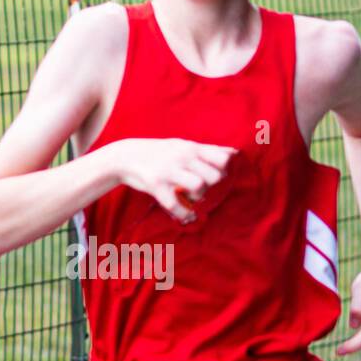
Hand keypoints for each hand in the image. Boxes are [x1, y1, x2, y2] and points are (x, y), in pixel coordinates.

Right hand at [112, 138, 236, 222]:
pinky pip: (177, 205)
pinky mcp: (156, 186)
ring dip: (198, 198)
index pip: (223, 159)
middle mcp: (182, 157)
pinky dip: (184, 215)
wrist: (125, 155)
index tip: (213, 174)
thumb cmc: (161, 152)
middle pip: (215, 176)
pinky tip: (186, 215)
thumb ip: (209, 151)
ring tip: (190, 198)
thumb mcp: (184, 145)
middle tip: (200, 187)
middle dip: (211, 186)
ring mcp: (169, 171)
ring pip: (199, 187)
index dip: (223, 170)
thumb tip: (235, 152)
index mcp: (191, 148)